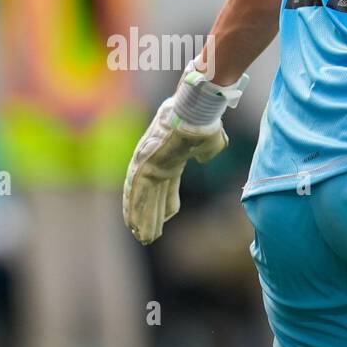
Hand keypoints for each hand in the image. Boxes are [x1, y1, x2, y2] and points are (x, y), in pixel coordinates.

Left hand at [123, 66, 247, 243]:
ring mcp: (147, 163)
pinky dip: (135, 210)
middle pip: (152, 195)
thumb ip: (207, 151)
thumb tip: (203, 158)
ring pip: (142, 198)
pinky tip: (134, 226)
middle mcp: (155, 162)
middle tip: (149, 236)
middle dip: (151, 216)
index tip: (167, 218)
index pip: (167, 186)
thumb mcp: (212, 141)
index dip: (167, 203)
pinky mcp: (143, 164)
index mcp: (171, 158)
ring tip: (143, 238)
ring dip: (142, 219)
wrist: (197, 108)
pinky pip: (137, 193)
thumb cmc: (206, 121)